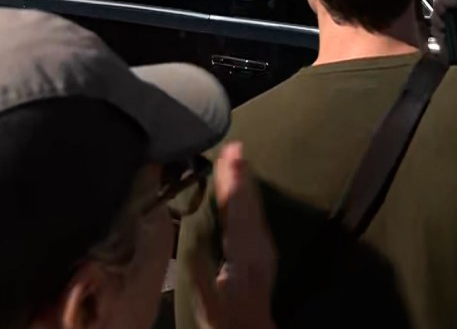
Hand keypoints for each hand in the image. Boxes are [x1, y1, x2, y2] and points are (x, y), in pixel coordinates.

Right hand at [191, 143, 277, 328]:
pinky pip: (256, 215)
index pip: (235, 212)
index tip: (227, 159)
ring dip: (246, 181)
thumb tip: (193, 242)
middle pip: (247, 204)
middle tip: (235, 145)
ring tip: (238, 156)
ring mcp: (263, 247)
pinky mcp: (263, 249)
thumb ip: (201, 270)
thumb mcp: (207, 299)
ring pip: (254, 207)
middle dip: (240, 174)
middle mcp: (257, 246)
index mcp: (242, 254)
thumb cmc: (223, 317)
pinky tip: (244, 187)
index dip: (231, 184)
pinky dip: (249, 196)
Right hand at [431, 0, 456, 75]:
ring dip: (438, 21)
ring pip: (435, 13)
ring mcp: (448, 24)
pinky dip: (436, 30)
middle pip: (441, 0)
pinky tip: (442, 37)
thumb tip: (441, 1)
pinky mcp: (440, 35)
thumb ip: (456, 0)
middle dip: (441, 6)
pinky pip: (432, 26)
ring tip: (444, 30)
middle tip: (443, 15)